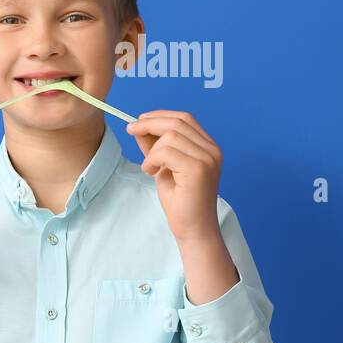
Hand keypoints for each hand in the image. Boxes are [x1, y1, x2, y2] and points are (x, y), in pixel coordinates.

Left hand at [125, 110, 222, 243]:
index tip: (139, 119)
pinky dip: (152, 160)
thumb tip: (139, 127)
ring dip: (151, 150)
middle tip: (130, 129)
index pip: (185, 118)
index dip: (160, 115)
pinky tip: (151, 172)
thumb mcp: (163, 167)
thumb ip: (155, 147)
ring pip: (170, 136)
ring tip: (149, 167)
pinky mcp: (198, 169)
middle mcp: (212, 149)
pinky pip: (166, 152)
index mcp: (207, 146)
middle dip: (149, 123)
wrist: (192, 227)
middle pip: (178, 122)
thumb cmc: (180, 200)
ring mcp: (208, 158)